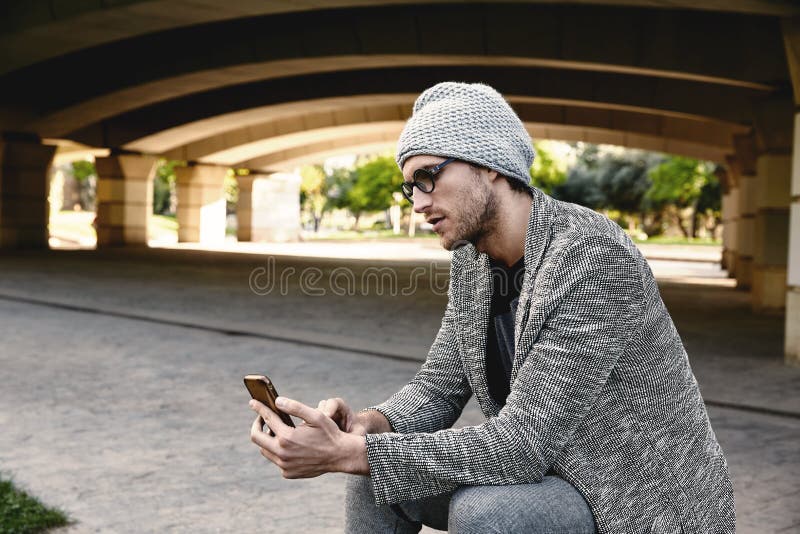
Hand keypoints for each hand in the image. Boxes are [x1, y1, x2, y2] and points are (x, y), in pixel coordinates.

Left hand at [249, 397, 367, 477]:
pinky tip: (287, 444)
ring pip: (265, 450)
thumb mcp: (315, 416)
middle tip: (263, 418)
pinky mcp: (288, 473)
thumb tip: (277, 401)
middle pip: (256, 437)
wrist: (341, 456)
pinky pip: (276, 460)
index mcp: (287, 438)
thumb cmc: (329, 433)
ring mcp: (284, 465)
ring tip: (275, 430)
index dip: (259, 408)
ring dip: (267, 439)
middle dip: (257, 425)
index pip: (267, 419)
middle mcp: (282, 454)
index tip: (253, 402)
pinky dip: (277, 450)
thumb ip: (295, 407)